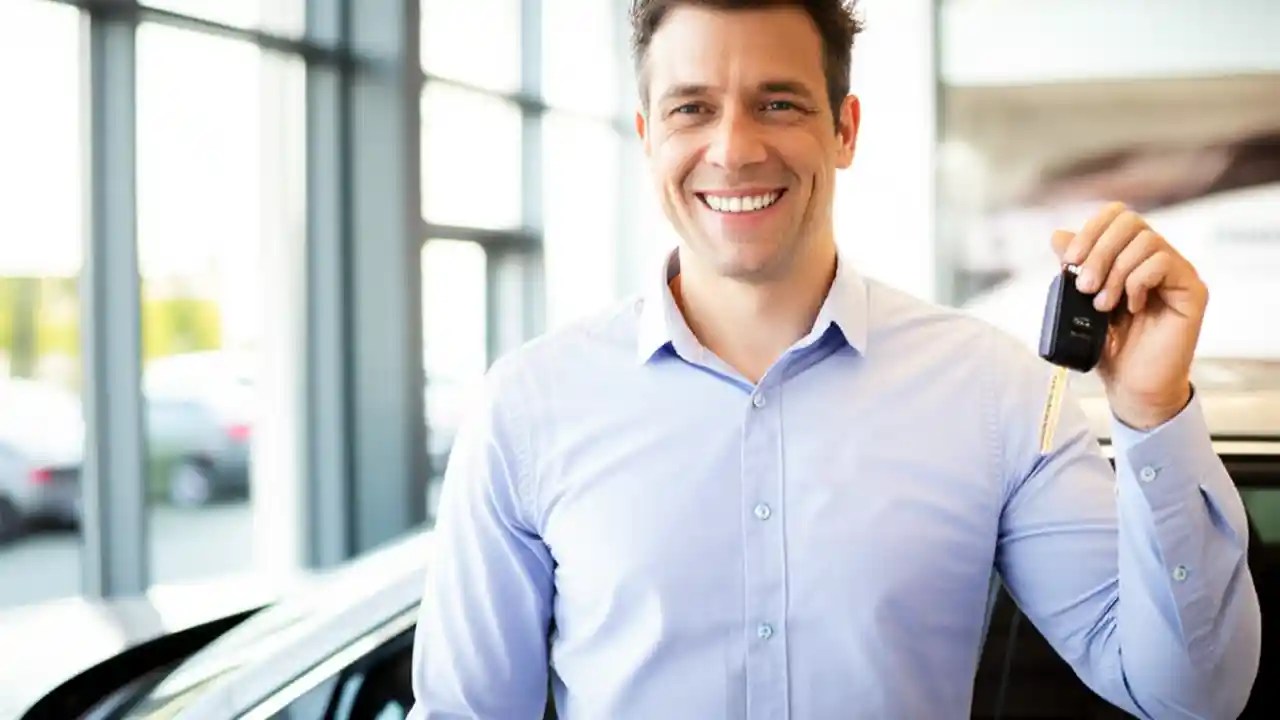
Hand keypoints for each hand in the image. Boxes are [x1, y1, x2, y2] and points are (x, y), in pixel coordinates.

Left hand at [1051, 202, 1207, 429]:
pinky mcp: (1192, 291)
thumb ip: (1076, 268)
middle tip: (1085, 286)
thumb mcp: (1081, 302)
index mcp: (1131, 255)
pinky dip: (1137, 282)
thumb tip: (1058, 235)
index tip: (1070, 260)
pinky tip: (1132, 308)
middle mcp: (1157, 258)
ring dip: (1115, 272)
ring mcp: (1177, 273)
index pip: (1117, 215)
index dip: (1090, 230)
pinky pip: (1163, 263)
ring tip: (1104, 305)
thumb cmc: (1110, 346)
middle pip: (1130, 221)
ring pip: (1146, 241)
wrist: (1132, 386)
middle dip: (1099, 251)